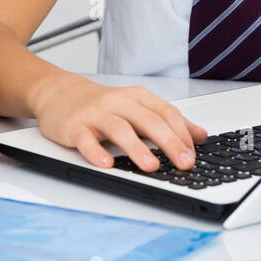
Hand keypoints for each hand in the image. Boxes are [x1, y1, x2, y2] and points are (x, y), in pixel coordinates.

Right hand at [34, 74, 207, 171]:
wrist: (59, 93)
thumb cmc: (103, 104)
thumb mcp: (138, 107)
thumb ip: (168, 121)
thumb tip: (200, 136)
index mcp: (138, 97)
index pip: (166, 113)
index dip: (183, 133)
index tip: (194, 154)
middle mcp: (119, 102)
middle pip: (149, 121)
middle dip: (170, 143)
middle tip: (184, 162)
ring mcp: (96, 114)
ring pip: (120, 129)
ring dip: (137, 148)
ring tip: (152, 166)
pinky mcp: (75, 127)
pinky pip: (86, 140)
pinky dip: (96, 152)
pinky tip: (106, 164)